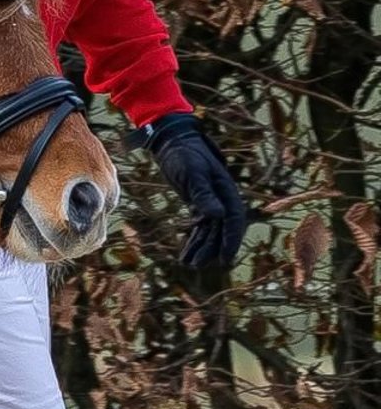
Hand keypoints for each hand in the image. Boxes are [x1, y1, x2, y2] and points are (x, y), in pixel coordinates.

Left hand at [143, 113, 246, 267]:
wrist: (173, 143)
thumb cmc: (184, 155)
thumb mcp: (192, 174)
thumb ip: (204, 194)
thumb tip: (218, 216)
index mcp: (226, 190)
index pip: (234, 220)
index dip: (230, 240)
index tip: (224, 260)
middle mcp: (223, 197)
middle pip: (222, 229)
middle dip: (212, 248)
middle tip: (198, 266)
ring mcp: (212, 201)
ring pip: (210, 230)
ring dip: (202, 247)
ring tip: (189, 264)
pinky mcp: (199, 202)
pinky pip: (201, 226)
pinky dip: (195, 239)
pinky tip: (186, 253)